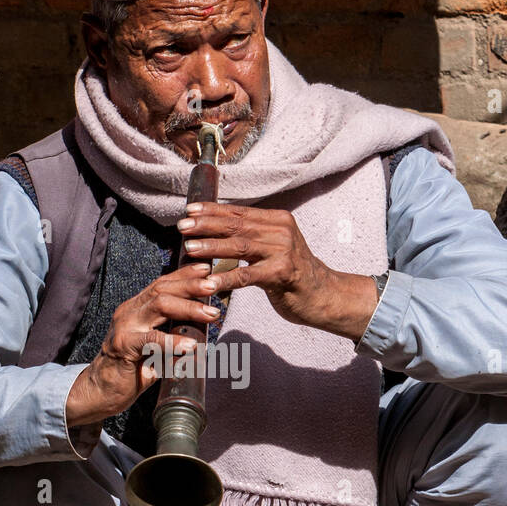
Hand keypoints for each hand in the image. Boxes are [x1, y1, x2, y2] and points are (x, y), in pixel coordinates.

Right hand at [66, 263, 220, 427]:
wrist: (100, 391)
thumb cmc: (130, 370)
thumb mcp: (154, 347)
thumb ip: (172, 334)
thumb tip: (203, 328)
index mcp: (136, 308)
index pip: (161, 284)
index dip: (184, 274)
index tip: (207, 269)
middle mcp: (129, 312)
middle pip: (162, 289)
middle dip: (191, 285)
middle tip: (215, 285)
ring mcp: (125, 327)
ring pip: (159, 305)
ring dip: (188, 308)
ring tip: (211, 314)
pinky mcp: (123, 346)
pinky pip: (152, 341)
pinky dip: (173, 342)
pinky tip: (191, 346)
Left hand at [177, 202, 378, 340]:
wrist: (324, 295)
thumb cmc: (293, 273)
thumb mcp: (275, 248)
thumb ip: (252, 237)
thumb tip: (216, 229)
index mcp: (277, 221)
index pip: (239, 212)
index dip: (212, 211)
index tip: (189, 210)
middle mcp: (281, 231)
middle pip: (236, 226)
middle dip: (206, 226)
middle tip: (182, 226)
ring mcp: (283, 252)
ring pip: (240, 247)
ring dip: (211, 248)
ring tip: (189, 249)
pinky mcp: (282, 274)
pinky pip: (248, 276)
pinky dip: (227, 278)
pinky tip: (209, 283)